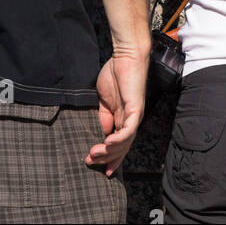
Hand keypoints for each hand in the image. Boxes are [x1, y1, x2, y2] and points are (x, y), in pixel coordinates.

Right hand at [85, 53, 147, 176]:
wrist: (126, 55)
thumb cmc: (115, 73)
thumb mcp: (104, 99)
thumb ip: (103, 115)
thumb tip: (101, 133)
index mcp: (123, 118)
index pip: (119, 144)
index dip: (111, 158)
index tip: (99, 169)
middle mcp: (131, 120)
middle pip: (122, 147)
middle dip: (106, 158)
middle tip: (90, 161)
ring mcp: (134, 115)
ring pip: (125, 142)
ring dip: (109, 151)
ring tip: (94, 154)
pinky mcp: (136, 108)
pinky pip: (129, 128)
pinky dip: (119, 138)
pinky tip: (108, 143)